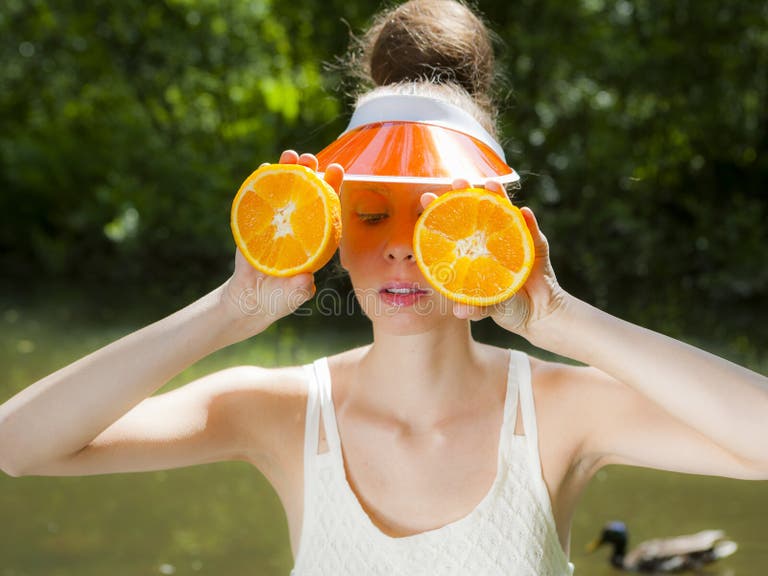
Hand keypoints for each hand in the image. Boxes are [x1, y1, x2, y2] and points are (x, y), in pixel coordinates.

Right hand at [220, 151, 343, 340]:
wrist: (251, 300)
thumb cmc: (279, 299)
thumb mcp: (292, 296)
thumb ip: (299, 289)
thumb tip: (306, 278)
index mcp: (315, 239)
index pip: (328, 209)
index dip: (333, 189)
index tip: (337, 169)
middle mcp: (299, 226)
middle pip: (308, 194)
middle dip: (311, 172)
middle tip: (310, 157)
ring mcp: (277, 221)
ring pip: (285, 191)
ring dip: (287, 171)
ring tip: (288, 154)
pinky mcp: (255, 223)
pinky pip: (260, 200)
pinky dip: (262, 183)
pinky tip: (264, 168)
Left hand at [419, 178, 568, 343]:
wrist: (538, 313)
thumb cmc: (506, 306)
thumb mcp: (488, 307)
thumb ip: (476, 307)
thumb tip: (459, 311)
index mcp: (473, 250)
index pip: (453, 226)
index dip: (439, 211)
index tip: (425, 198)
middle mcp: (490, 239)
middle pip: (476, 211)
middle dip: (467, 194)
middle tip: (458, 182)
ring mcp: (513, 237)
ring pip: (504, 213)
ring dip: (498, 197)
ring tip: (491, 184)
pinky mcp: (534, 243)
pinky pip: (531, 230)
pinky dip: (529, 221)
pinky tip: (525, 213)